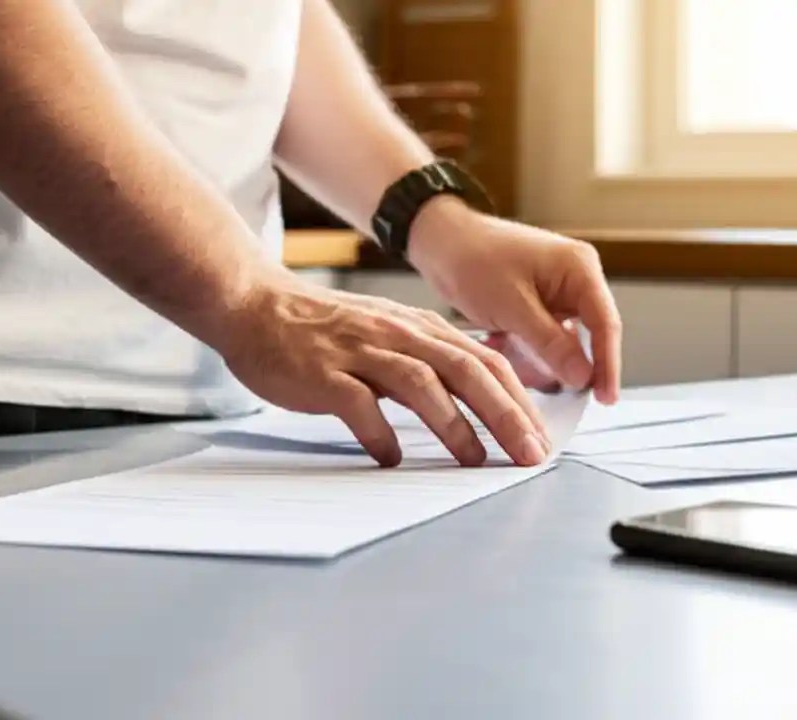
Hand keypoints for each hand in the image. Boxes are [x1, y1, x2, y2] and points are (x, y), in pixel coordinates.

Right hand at [217, 269, 550, 467]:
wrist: (255, 303)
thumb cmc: (325, 329)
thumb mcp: (389, 334)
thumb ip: (430, 361)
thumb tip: (480, 401)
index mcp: (420, 328)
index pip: (486, 362)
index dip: (520, 401)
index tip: (541, 437)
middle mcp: (398, 335)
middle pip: (467, 372)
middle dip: (505, 416)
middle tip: (529, 455)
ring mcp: (360, 351)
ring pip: (422, 384)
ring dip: (455, 425)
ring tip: (475, 460)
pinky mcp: (323, 371)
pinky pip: (359, 404)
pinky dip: (379, 433)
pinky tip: (390, 458)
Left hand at [408, 198, 622, 404]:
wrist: (439, 242)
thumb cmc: (473, 260)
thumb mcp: (512, 307)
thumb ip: (551, 343)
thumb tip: (584, 376)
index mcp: (579, 268)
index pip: (606, 323)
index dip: (608, 365)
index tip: (605, 398)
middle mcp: (575, 279)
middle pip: (591, 334)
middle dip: (576, 367)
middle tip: (568, 401)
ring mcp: (558, 292)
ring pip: (566, 341)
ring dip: (550, 363)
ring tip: (532, 379)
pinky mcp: (539, 305)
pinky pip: (546, 338)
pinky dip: (533, 354)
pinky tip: (516, 362)